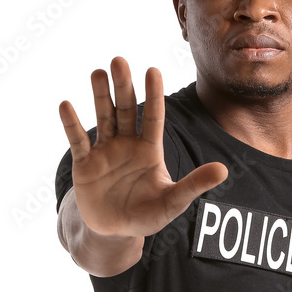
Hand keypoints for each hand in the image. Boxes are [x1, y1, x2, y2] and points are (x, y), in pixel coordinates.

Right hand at [58, 57, 227, 237]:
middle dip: (123, 86)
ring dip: (100, 96)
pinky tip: (67, 106)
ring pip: (103, 117)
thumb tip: (224, 171)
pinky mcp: (84, 163)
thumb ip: (195, 185)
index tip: (153, 71)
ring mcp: (104, 151)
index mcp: (149, 149)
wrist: (116, 231)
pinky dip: (72, 125)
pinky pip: (77, 140)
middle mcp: (127, 144)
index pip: (153, 118)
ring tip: (98, 73)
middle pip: (125, 110)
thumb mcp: (173, 202)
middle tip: (119, 60)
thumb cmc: (147, 214)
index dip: (154, 95)